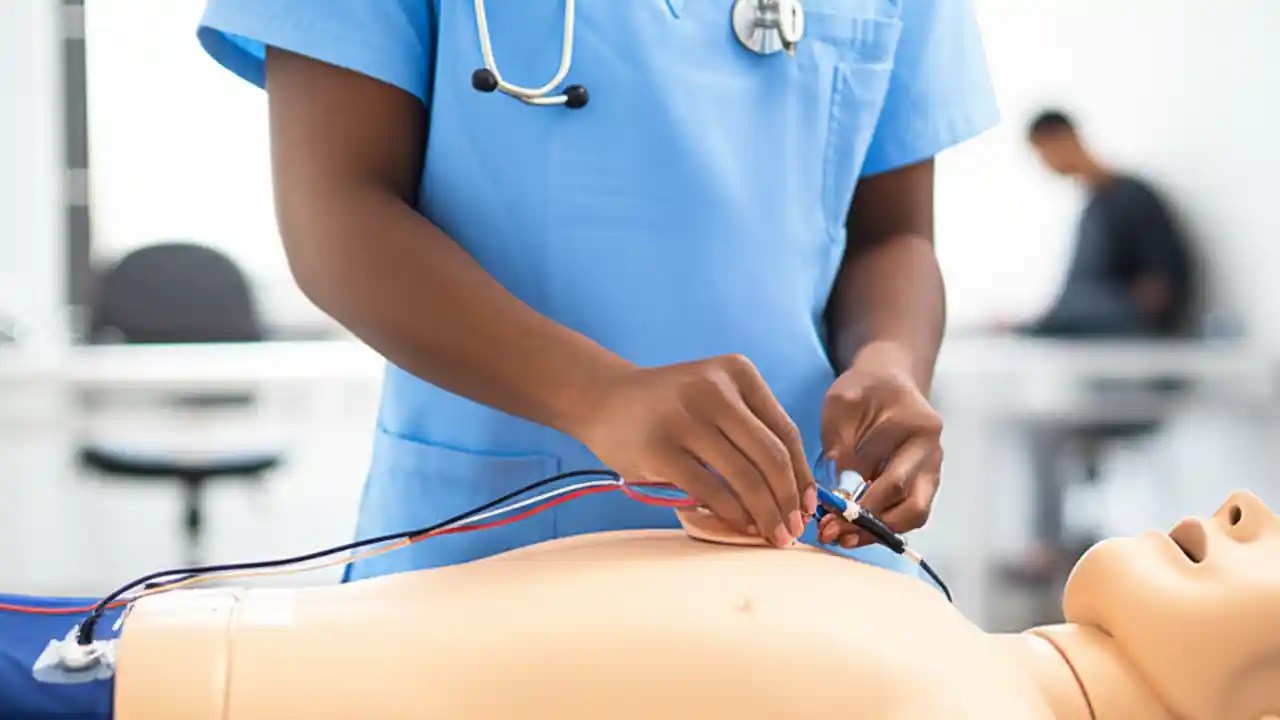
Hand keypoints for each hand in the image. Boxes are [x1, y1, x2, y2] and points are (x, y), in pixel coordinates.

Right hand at [570, 355, 816, 546]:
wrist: (603, 398)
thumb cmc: (670, 407)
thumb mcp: (716, 396)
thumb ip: (750, 429)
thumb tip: (792, 491)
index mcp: (738, 372)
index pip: (785, 432)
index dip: (801, 476)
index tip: (807, 507)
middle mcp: (714, 389)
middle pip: (770, 455)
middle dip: (788, 501)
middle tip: (792, 530)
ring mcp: (685, 417)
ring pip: (744, 476)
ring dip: (764, 513)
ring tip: (770, 535)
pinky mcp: (660, 448)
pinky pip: (709, 489)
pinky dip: (731, 513)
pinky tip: (739, 525)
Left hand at [817, 342, 941, 547]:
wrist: (888, 378)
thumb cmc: (864, 387)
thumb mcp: (842, 402)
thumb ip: (839, 442)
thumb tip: (836, 491)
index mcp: (921, 430)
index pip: (895, 482)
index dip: (862, 507)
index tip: (830, 519)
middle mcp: (933, 455)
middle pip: (914, 507)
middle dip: (872, 527)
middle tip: (834, 534)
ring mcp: (931, 471)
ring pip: (914, 516)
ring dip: (878, 531)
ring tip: (841, 537)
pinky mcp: (920, 481)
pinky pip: (905, 511)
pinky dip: (880, 523)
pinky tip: (850, 528)